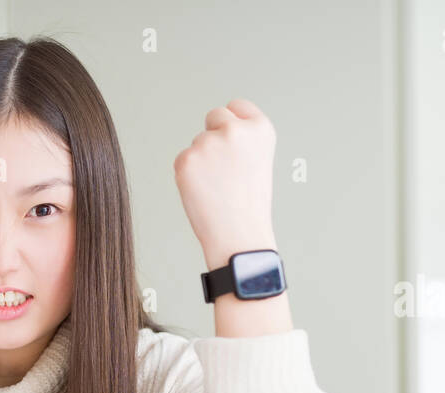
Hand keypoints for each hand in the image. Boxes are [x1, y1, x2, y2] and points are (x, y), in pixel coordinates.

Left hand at [174, 98, 277, 269]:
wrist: (238, 235)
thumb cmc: (249, 203)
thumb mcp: (259, 160)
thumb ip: (242, 139)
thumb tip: (216, 130)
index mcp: (260, 129)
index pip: (237, 106)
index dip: (232, 122)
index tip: (233, 139)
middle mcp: (235, 130)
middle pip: (214, 116)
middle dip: (214, 135)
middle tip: (223, 168)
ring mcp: (209, 143)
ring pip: (197, 141)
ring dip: (202, 160)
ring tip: (217, 187)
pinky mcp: (186, 159)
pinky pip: (183, 160)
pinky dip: (188, 175)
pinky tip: (203, 192)